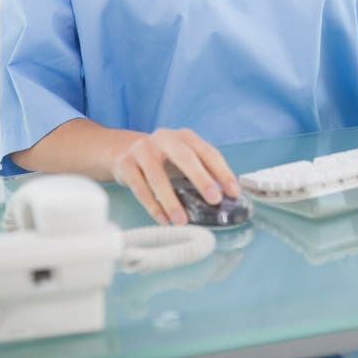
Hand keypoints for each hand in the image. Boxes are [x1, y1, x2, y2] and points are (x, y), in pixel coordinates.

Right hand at [112, 127, 239, 225]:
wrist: (123, 151)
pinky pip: (139, 187)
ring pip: (158, 176)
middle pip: (184, 157)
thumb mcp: (182, 159)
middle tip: (214, 200)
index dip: (222, 171)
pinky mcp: (125, 164)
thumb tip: (224, 195)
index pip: (207, 152)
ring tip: (182, 220)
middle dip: (201, 179)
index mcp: (184, 136)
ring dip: (171, 201)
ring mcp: (143, 149)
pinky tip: (163, 219)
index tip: (233, 191)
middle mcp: (164, 138)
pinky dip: (152, 206)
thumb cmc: (162, 159)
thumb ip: (201, 171)